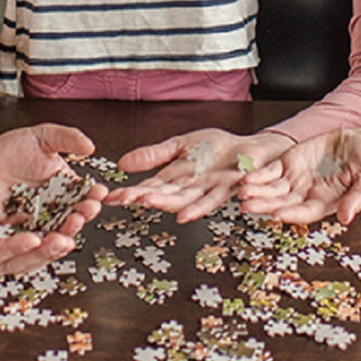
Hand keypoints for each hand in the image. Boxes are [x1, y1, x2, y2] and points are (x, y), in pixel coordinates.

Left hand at [0, 124, 106, 243]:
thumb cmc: (13, 147)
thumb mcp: (43, 137)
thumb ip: (66, 139)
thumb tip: (89, 146)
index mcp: (65, 186)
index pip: (85, 193)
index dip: (94, 194)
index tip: (100, 193)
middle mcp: (54, 207)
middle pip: (73, 215)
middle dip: (83, 214)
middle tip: (88, 210)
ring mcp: (36, 221)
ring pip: (53, 232)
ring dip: (64, 232)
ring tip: (71, 226)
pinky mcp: (16, 232)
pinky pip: (28, 240)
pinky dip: (35, 243)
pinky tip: (42, 240)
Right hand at [0, 179, 73, 280]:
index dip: (12, 248)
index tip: (33, 238)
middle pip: (14, 261)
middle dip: (41, 252)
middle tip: (65, 240)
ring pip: (26, 255)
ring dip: (50, 245)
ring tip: (73, 232)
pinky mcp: (2, 242)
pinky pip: (28, 242)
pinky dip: (47, 235)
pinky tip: (66, 223)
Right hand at [106, 128, 293, 222]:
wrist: (251, 148)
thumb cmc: (217, 148)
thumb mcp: (179, 145)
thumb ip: (154, 155)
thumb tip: (122, 164)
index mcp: (175, 178)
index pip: (148, 187)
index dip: (130, 192)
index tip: (109, 197)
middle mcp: (189, 189)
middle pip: (163, 196)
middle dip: (143, 198)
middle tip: (124, 199)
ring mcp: (208, 190)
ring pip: (183, 200)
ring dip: (165, 204)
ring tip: (146, 203)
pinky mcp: (228, 188)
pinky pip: (212, 200)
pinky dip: (199, 208)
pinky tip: (185, 215)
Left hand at [237, 125, 360, 224]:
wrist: (359, 142)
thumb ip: (357, 199)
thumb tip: (347, 218)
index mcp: (324, 203)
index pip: (304, 212)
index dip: (290, 214)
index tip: (276, 215)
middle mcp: (306, 194)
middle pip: (282, 203)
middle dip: (264, 205)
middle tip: (246, 206)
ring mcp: (295, 179)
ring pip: (272, 189)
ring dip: (256, 192)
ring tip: (242, 192)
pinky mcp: (289, 163)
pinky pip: (270, 171)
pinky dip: (258, 175)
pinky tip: (246, 178)